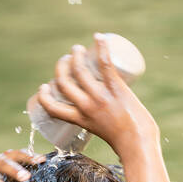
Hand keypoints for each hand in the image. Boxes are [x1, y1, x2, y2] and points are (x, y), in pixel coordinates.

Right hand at [36, 34, 157, 153]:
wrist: (138, 144)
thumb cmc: (127, 144)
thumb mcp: (104, 134)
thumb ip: (102, 125)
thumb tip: (107, 117)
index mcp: (80, 120)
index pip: (52, 107)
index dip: (44, 96)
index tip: (45, 87)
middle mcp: (86, 107)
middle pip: (64, 82)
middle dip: (61, 67)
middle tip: (67, 60)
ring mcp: (100, 96)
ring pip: (79, 70)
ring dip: (74, 55)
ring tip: (76, 49)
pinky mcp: (115, 88)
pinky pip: (104, 63)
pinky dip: (101, 47)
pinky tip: (98, 37)